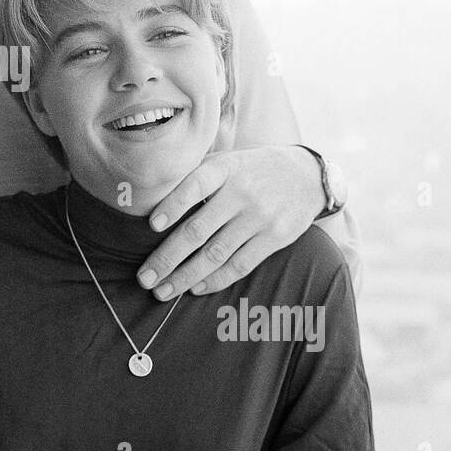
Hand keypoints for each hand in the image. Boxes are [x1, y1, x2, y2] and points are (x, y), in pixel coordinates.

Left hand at [138, 145, 325, 298]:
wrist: (306, 175)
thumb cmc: (250, 169)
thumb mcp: (227, 160)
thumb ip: (196, 175)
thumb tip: (150, 200)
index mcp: (225, 168)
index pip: (195, 185)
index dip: (173, 205)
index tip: (152, 226)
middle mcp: (242, 192)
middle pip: (199, 230)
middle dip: (168, 257)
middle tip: (144, 278)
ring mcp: (260, 217)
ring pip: (216, 254)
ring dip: (185, 276)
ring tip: (162, 290)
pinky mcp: (275, 237)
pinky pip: (240, 265)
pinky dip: (215, 280)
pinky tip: (194, 288)